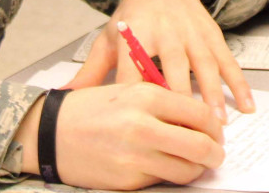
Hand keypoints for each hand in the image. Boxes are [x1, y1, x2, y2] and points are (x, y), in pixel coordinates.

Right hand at [14, 82, 224, 189]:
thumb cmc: (91, 107)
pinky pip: (161, 181)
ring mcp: (134, 157)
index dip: (214, 125)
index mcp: (147, 96)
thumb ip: (164, 100)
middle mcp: (143, 127)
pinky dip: (171, 176)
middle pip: (198, 145)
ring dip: (198, 169)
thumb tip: (199, 116)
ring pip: (185, 169)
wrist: (51, 133)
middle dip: (214, 152)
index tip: (217, 130)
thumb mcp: (130, 88)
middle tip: (217, 154)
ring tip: (199, 164)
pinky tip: (171, 169)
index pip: (199, 113)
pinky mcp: (126, 181)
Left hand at [71, 0, 252, 115]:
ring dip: (213, 94)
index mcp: (136, 33)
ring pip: (205, 65)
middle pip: (174, 68)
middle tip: (189, 132)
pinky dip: (239, 82)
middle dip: (182, 100)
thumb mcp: (108, 38)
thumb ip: (91, 71)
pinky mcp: (212, 33)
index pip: (135, 68)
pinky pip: (227, 60)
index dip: (138, 95)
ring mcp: (192, 32)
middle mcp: (166, 31)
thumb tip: (65, 99)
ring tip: (218, 123)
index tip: (143, 124)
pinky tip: (246, 104)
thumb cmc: (133, 16)